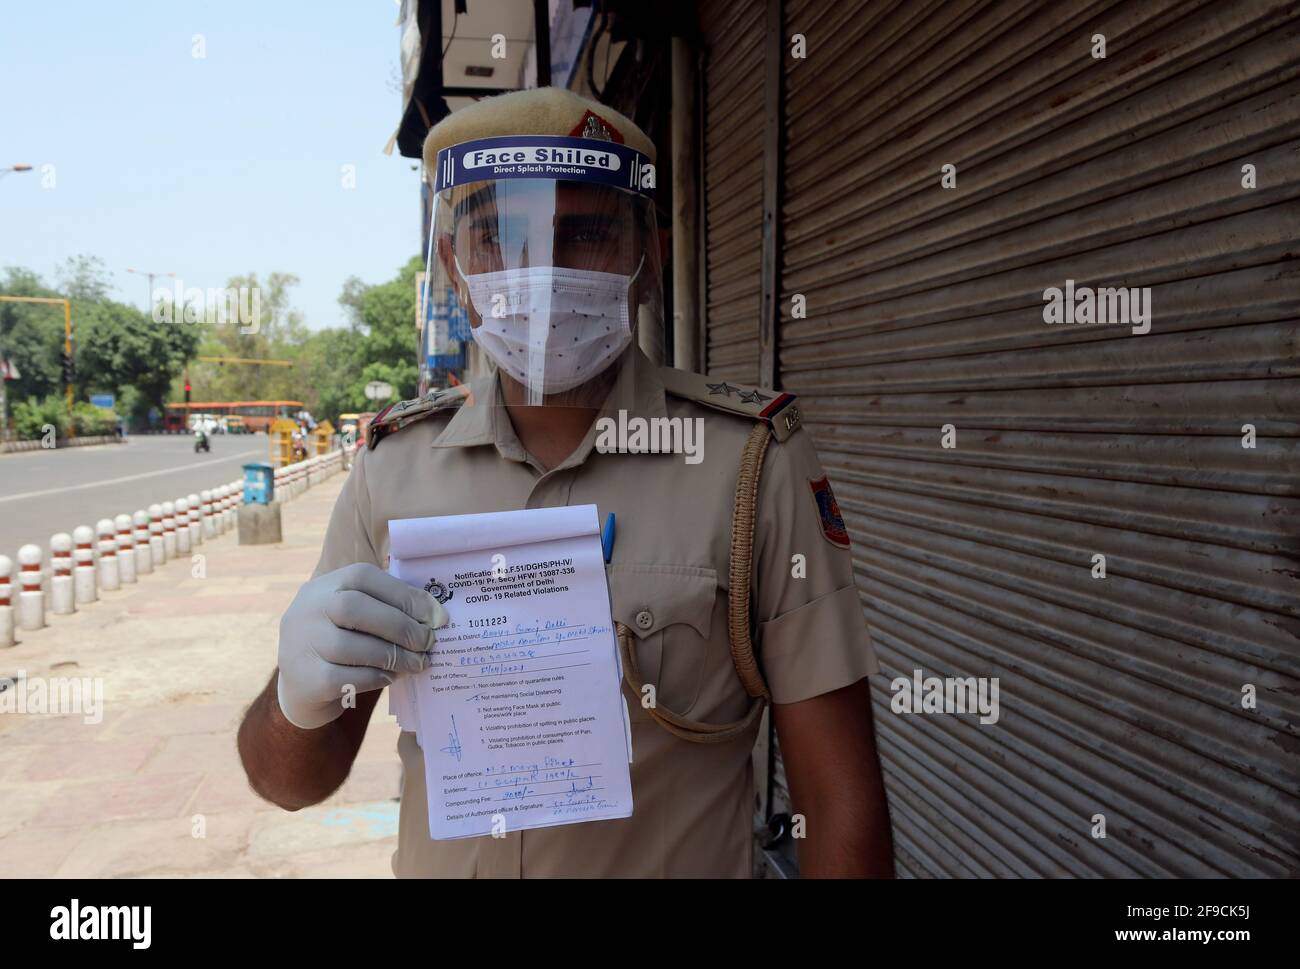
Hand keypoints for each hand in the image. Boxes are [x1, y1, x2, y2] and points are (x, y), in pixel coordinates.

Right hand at [276, 562, 448, 728]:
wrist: (300, 686)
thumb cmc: (341, 641)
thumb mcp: (352, 615)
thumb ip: (384, 606)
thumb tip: (434, 615)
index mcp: (325, 585)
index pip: (364, 577)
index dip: (404, 595)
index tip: (436, 616)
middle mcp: (308, 609)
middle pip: (354, 608)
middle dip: (400, 626)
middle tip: (428, 642)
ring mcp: (301, 644)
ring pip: (349, 646)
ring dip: (394, 655)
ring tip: (417, 663)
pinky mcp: (305, 679)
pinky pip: (345, 678)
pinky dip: (376, 676)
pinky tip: (391, 676)